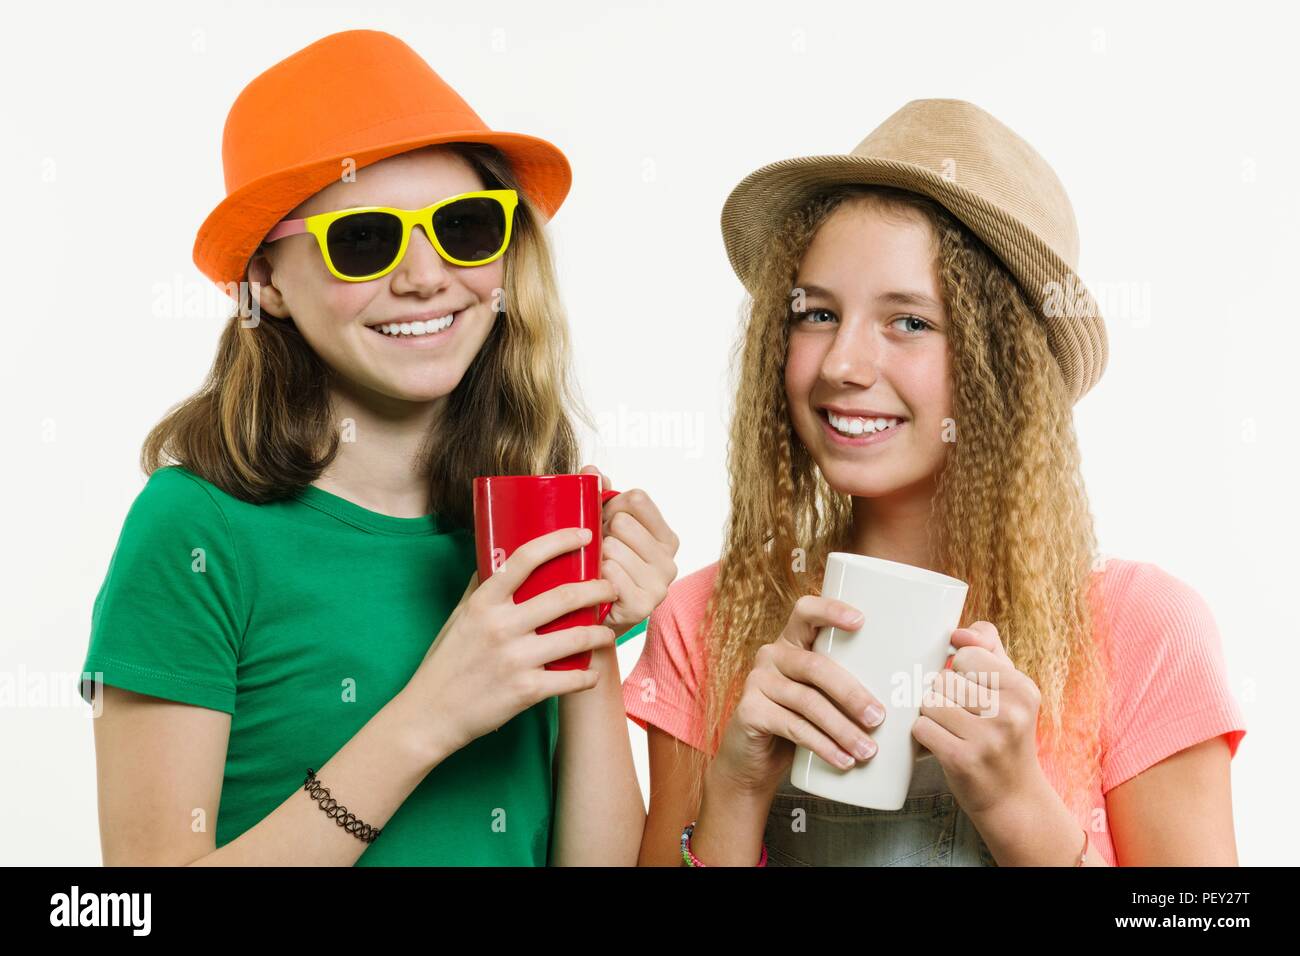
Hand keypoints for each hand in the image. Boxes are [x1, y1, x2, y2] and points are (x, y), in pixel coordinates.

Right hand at [406, 527, 619, 756]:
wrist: (430, 714)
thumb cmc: (445, 663)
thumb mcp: (458, 618)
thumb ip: (481, 590)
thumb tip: (499, 560)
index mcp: (484, 602)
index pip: (525, 558)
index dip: (559, 541)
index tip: (583, 535)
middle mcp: (501, 625)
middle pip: (565, 596)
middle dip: (598, 589)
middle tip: (611, 588)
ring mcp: (516, 658)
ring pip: (577, 637)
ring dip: (601, 634)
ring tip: (608, 633)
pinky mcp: (526, 690)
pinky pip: (572, 679)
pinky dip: (589, 676)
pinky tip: (592, 673)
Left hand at [579, 464, 678, 637]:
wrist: (592, 617)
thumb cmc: (599, 566)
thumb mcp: (602, 527)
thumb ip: (599, 495)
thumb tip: (591, 470)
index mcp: (667, 537)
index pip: (636, 498)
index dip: (611, 505)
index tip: (605, 523)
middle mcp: (670, 561)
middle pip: (622, 522)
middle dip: (601, 533)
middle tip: (598, 552)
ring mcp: (660, 585)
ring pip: (612, 547)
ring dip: (595, 557)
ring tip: (596, 571)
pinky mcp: (643, 606)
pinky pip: (609, 573)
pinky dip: (596, 577)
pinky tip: (598, 587)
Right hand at [712, 595, 886, 796]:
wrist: (756, 762)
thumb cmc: (804, 724)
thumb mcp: (826, 700)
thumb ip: (857, 691)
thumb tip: (926, 697)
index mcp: (792, 642)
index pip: (805, 611)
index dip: (831, 610)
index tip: (862, 621)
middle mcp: (771, 655)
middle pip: (816, 666)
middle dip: (852, 693)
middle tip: (879, 718)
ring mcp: (757, 682)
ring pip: (807, 701)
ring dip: (842, 728)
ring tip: (868, 751)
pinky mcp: (749, 711)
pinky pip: (792, 726)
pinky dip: (822, 745)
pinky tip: (843, 760)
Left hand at [911, 621, 1046, 816]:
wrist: (1014, 797)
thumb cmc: (1004, 734)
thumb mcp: (1009, 689)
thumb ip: (988, 649)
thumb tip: (957, 633)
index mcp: (1023, 689)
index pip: (965, 655)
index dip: (960, 673)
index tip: (977, 696)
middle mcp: (1010, 712)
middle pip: (942, 680)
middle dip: (944, 697)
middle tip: (964, 720)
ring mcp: (987, 738)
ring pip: (928, 702)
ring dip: (932, 716)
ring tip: (954, 732)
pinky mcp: (962, 760)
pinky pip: (920, 728)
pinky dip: (924, 737)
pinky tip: (943, 746)